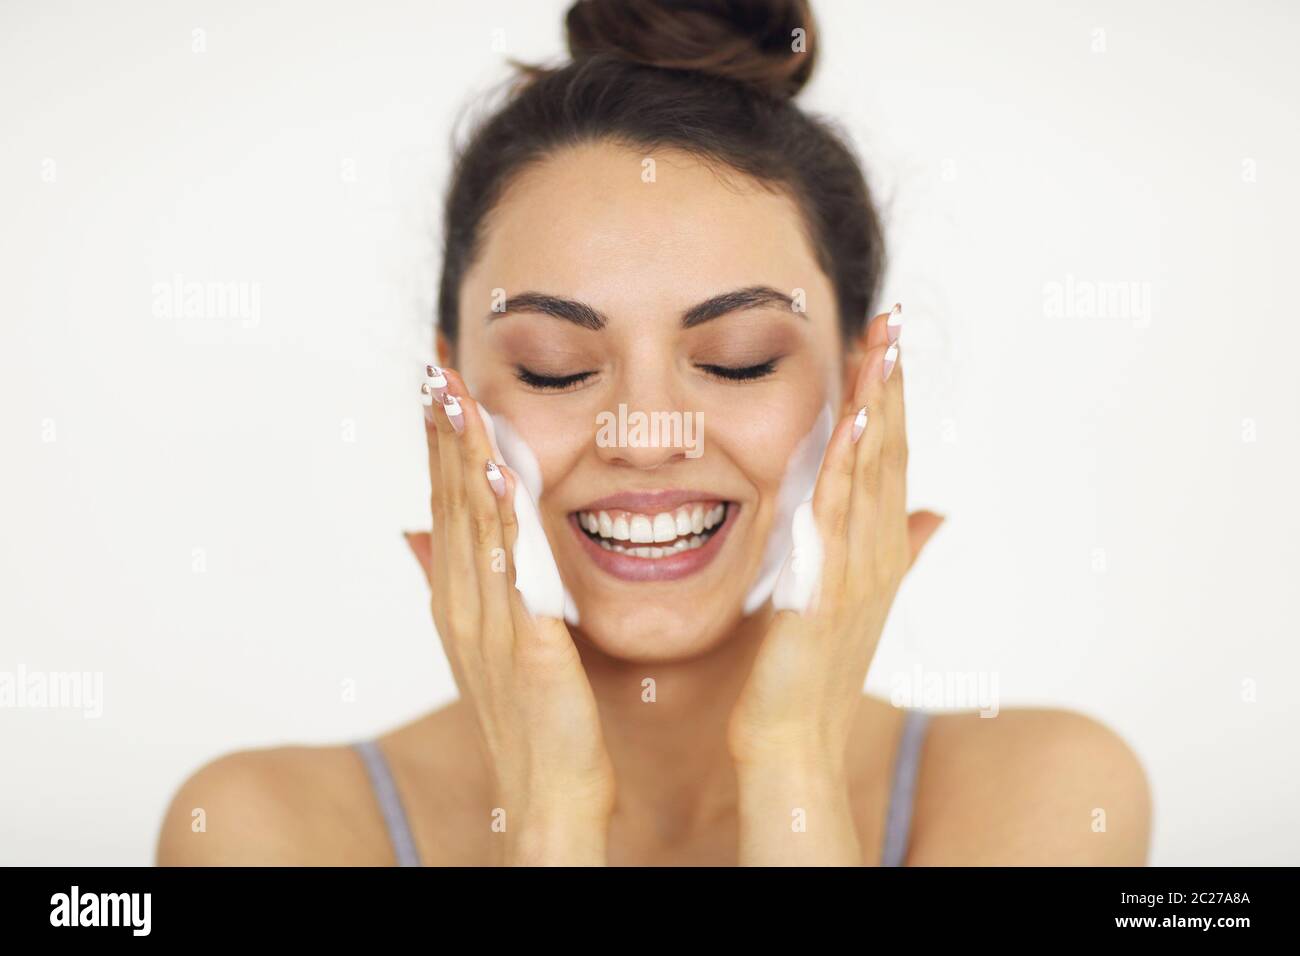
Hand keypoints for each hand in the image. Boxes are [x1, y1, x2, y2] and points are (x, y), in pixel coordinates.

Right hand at [404, 366, 613, 864]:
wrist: (547, 790)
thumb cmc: (531, 713)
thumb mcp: (489, 637)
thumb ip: (469, 578)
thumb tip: (421, 530)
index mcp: (459, 596)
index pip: (445, 501)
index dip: (438, 440)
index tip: (436, 380)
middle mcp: (463, 603)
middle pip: (448, 502)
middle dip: (441, 433)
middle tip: (436, 366)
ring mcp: (488, 624)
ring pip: (472, 527)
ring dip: (463, 462)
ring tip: (459, 400)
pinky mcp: (526, 646)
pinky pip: (514, 573)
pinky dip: (505, 525)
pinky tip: (508, 480)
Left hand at [727, 309, 943, 864]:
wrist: (792, 737)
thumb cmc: (813, 672)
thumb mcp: (855, 599)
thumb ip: (890, 550)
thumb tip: (936, 513)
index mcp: (878, 549)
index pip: (889, 457)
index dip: (892, 399)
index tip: (886, 343)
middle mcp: (877, 551)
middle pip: (891, 451)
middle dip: (892, 384)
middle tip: (895, 319)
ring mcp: (858, 568)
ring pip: (873, 471)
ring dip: (880, 406)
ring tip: (883, 346)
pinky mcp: (828, 587)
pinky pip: (841, 515)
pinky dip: (852, 466)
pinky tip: (859, 421)